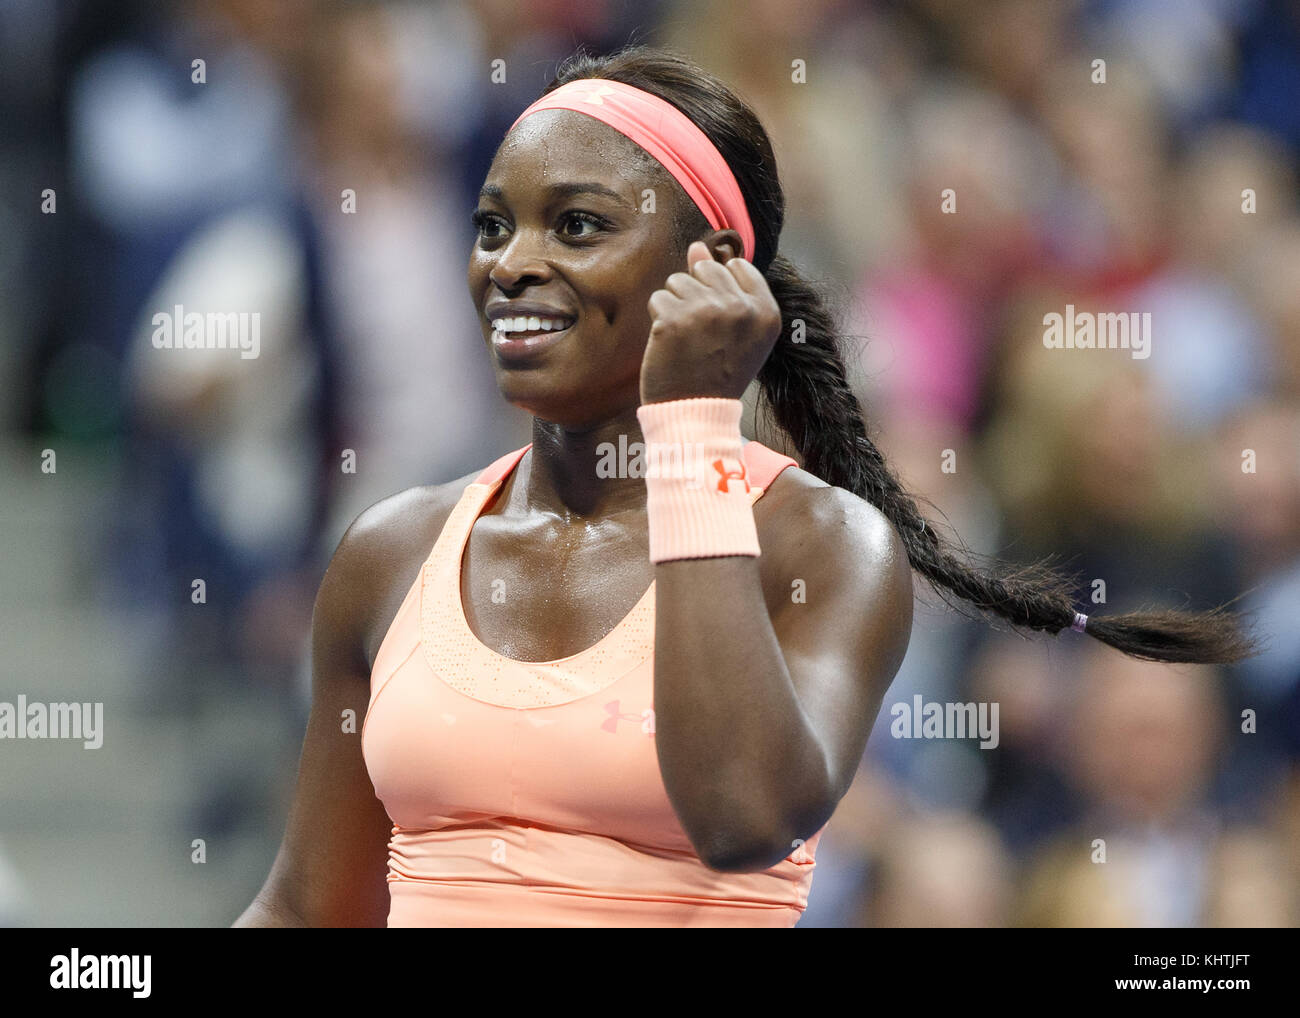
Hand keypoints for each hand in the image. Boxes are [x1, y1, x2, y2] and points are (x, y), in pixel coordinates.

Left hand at [640, 241, 782, 403]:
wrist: (694, 413)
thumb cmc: (717, 372)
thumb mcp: (738, 331)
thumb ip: (725, 285)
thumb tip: (698, 246)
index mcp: (766, 312)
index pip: (737, 267)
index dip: (720, 290)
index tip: (719, 321)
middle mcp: (740, 309)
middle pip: (705, 269)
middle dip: (696, 295)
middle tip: (701, 333)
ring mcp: (706, 312)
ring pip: (677, 281)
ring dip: (675, 306)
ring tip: (686, 338)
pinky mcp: (673, 320)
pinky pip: (658, 298)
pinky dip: (659, 320)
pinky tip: (670, 344)